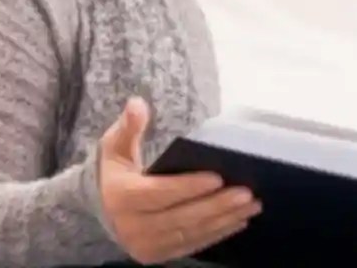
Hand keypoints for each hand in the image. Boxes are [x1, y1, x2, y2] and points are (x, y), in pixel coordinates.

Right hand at [98, 97, 261, 263]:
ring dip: (224, 220)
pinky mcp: (159, 255)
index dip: (189, 187)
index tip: (217, 177)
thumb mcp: (116, 147)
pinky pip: (192, 246)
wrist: (105, 210)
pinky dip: (217, 234)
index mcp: (122, 197)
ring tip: (251, 205)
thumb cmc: (118, 172)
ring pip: (191, 233)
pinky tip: (238, 221)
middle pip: (181, 217)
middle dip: (216, 205)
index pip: (160, 193)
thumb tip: (137, 104)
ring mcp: (146, 245)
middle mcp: (132, 227)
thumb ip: (129, 126)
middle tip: (246, 193)